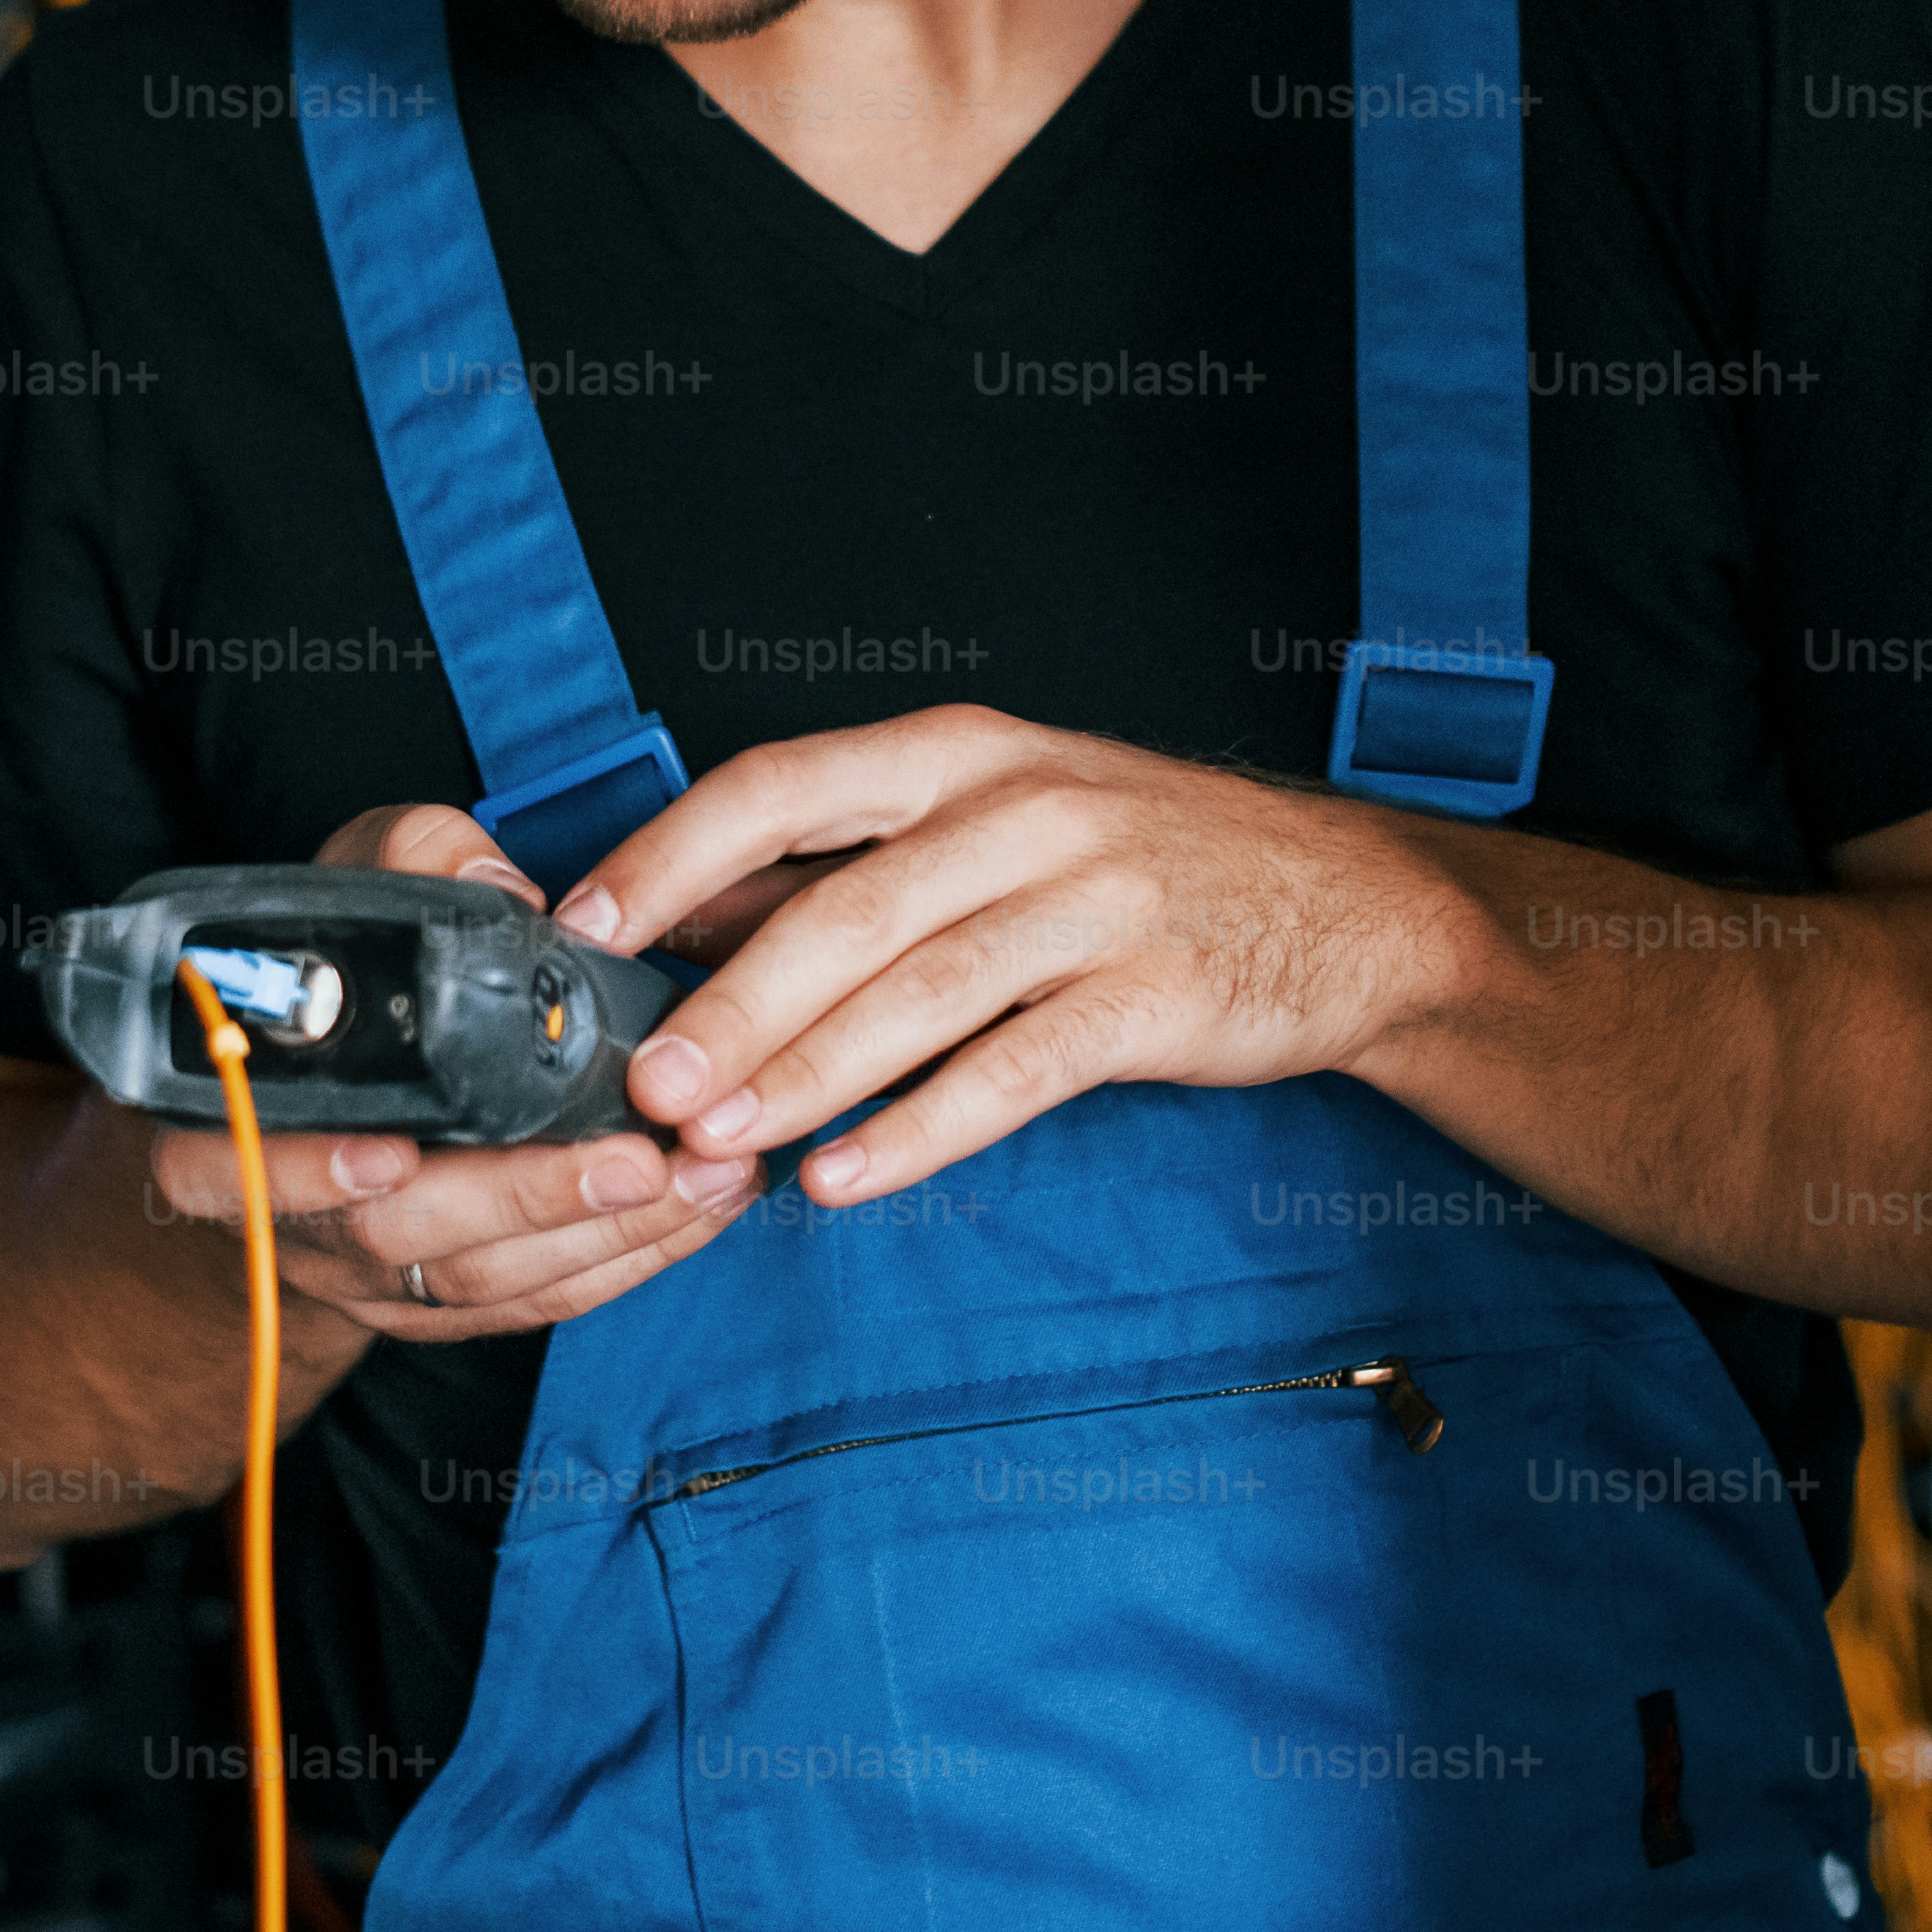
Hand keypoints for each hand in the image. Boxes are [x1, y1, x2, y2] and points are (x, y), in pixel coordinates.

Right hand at [143, 803, 758, 1342]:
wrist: (301, 1097)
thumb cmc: (326, 980)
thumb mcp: (347, 888)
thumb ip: (408, 863)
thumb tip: (498, 889)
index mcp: (230, 1121)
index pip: (235, 1165)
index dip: (306, 1171)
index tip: (389, 1157)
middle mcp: (291, 1217)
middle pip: (397, 1236)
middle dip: (525, 1201)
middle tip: (636, 1162)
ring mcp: (366, 1275)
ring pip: (484, 1279)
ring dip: (606, 1233)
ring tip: (707, 1176)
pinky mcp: (439, 1305)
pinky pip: (534, 1300)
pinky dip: (626, 1258)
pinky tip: (700, 1208)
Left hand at [547, 707, 1459, 1213]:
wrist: (1347, 903)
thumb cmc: (1139, 863)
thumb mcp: (995, 819)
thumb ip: (849, 866)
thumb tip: (683, 923)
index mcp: (961, 753)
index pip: (783, 785)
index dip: (673, 856)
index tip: (585, 931)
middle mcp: (1022, 807)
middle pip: (841, 906)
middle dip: (727, 1003)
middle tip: (641, 1084)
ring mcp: (1096, 897)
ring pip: (919, 992)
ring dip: (804, 1075)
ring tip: (717, 1145)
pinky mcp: (1154, 995)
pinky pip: (1016, 1069)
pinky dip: (921, 1129)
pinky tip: (846, 1178)